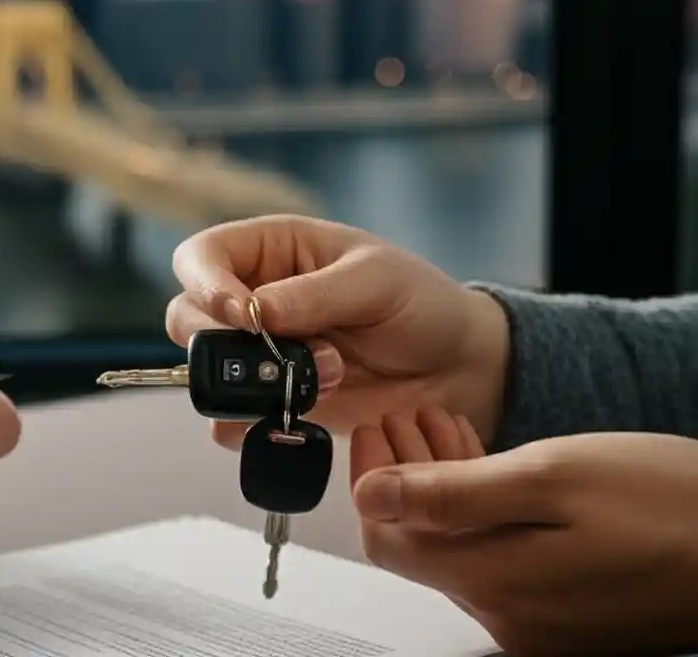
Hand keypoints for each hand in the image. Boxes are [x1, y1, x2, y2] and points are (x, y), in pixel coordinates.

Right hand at [167, 215, 510, 447]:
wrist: (455, 370)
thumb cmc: (418, 304)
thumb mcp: (376, 282)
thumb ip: (314, 294)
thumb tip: (252, 311)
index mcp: (270, 250)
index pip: (200, 257)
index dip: (205, 284)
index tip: (242, 314)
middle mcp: (251, 299)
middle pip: (185, 317)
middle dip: (228, 342)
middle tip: (288, 354)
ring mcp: (256, 355)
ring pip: (204, 373)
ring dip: (252, 384)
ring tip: (325, 379)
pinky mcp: (270, 402)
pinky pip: (232, 422)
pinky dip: (258, 423)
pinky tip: (311, 411)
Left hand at [351, 413, 697, 656]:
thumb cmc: (670, 504)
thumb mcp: (549, 476)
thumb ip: (451, 493)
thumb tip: (369, 496)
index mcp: (494, 584)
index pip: (387, 540)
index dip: (373, 481)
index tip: (378, 428)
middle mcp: (510, 617)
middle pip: (423, 543)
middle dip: (408, 472)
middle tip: (412, 415)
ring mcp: (543, 622)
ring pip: (462, 547)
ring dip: (446, 485)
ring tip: (449, 425)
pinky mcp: (572, 614)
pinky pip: (505, 560)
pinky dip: (486, 509)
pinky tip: (492, 463)